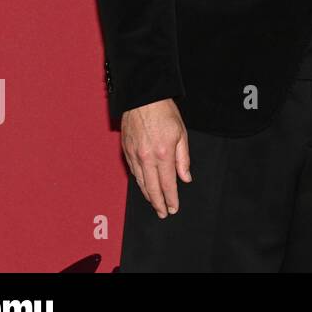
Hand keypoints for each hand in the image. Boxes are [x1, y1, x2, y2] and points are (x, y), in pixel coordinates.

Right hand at [120, 98, 190, 217]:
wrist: (142, 98)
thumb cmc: (164, 113)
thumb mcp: (181, 134)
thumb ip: (183, 159)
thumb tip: (185, 178)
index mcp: (163, 154)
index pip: (167, 184)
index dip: (171, 198)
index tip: (173, 208)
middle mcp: (146, 158)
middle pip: (152, 188)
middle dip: (158, 203)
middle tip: (163, 213)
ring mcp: (134, 155)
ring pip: (140, 182)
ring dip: (148, 195)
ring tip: (155, 204)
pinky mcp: (126, 151)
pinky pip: (133, 172)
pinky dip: (139, 182)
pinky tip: (144, 187)